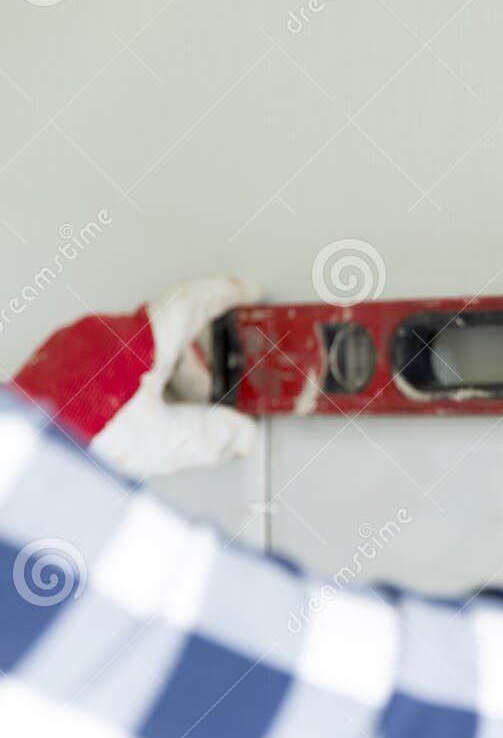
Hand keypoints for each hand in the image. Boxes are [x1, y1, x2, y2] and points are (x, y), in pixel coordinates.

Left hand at [10, 278, 260, 478]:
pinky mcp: (58, 364)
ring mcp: (79, 346)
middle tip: (210, 393)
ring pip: (137, 351)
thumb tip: (236, 433)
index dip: (226, 295)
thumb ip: (210, 434)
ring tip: (167, 419)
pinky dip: (132, 384)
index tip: (244, 292)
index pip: (195, 301)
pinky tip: (130, 419)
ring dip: (161, 380)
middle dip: (194, 365)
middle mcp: (109, 332)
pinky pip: (109, 364)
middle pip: (167, 333)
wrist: (23, 445)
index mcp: (144, 338)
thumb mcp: (166, 440)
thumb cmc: (81, 431)